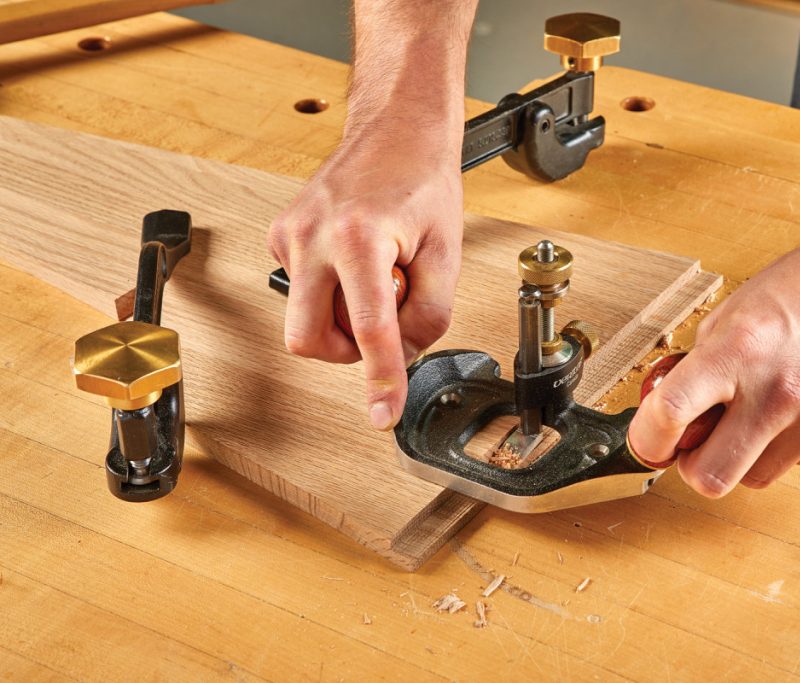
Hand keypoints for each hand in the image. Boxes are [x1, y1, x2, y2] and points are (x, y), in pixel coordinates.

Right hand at [267, 134, 462, 430]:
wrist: (396, 128)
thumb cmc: (423, 178)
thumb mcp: (446, 251)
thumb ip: (430, 313)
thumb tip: (402, 354)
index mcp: (358, 237)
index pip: (368, 330)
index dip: (380, 380)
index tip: (382, 414)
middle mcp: (312, 236)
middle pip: (308, 339)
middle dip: (347, 349)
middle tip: (384, 318)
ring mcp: (290, 235)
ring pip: (304, 318)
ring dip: (343, 317)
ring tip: (376, 276)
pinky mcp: (281, 235)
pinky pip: (302, 292)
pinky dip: (332, 292)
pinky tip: (357, 261)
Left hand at [627, 192, 799, 496]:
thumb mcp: (733, 315)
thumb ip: (698, 371)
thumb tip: (665, 423)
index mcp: (740, 349)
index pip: (671, 415)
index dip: (648, 438)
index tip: (649, 441)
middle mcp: (783, 389)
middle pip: (712, 478)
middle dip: (697, 466)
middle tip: (702, 444)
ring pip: (760, 476)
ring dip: (751, 453)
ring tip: (770, 407)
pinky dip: (798, 444)